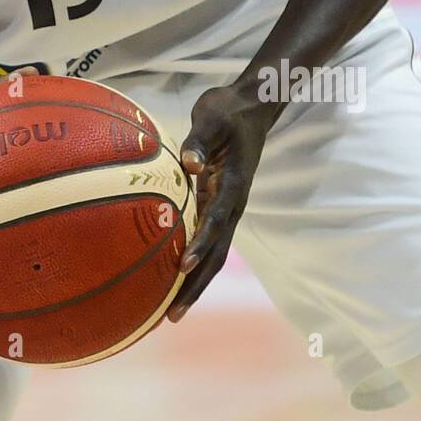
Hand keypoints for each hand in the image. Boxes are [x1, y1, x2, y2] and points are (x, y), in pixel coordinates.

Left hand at [167, 83, 271, 322]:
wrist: (250, 106)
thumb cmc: (228, 110)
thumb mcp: (212, 117)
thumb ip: (199, 140)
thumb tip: (190, 163)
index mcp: (234, 184)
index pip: (215, 220)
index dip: (201, 245)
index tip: (183, 267)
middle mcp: (233, 203)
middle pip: (218, 253)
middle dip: (197, 284)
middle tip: (172, 315)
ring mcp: (227, 206)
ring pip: (215, 253)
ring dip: (196, 282)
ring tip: (171, 312)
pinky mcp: (218, 203)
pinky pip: (207, 239)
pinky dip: (194, 260)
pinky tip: (171, 276)